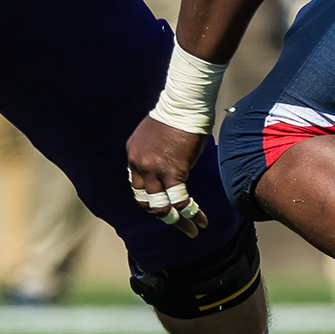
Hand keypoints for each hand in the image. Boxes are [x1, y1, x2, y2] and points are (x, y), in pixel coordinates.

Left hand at [126, 115, 208, 237]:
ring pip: (162, 206)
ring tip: (190, 230)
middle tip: (176, 223)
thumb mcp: (154, 136)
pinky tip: (201, 220)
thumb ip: (154, 155)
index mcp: (133, 156)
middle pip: (146, 201)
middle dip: (162, 216)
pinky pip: (180, 200)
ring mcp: (153, 170)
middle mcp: (138, 165)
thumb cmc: (176, 116)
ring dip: (177, 221)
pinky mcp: (172, 171)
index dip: (151, 200)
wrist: (184, 103)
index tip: (164, 207)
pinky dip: (191, 213)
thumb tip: (165, 168)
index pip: (138, 187)